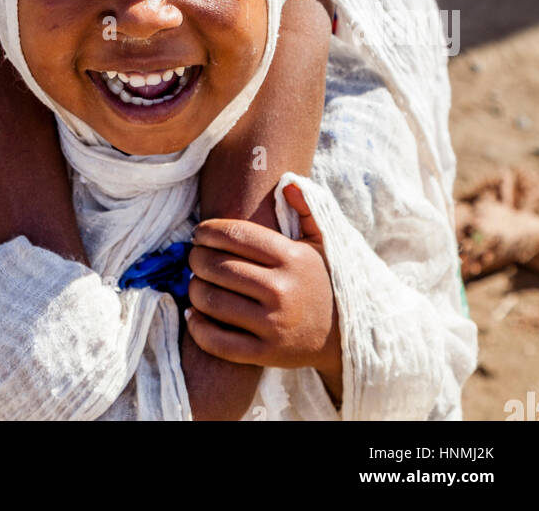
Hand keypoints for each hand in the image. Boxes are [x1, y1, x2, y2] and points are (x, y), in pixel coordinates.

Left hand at [186, 184, 341, 401]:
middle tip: (194, 256)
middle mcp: (280, 291)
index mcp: (291, 258)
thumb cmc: (324, 281)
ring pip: (212, 301)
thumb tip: (289, 184)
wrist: (345, 337)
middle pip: (218, 267)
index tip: (200, 232)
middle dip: (196, 258)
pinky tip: (195, 314)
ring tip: (196, 282)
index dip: (209, 231)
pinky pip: (217, 342)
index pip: (236, 235)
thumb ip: (308, 209)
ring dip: (194, 288)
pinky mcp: (264, 354)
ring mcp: (272, 325)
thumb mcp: (323, 243)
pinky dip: (198, 327)